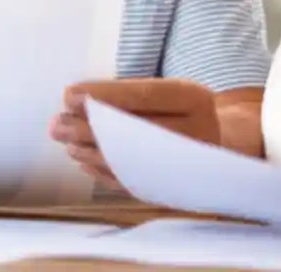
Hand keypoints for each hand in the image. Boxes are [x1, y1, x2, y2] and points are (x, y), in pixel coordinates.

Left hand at [49, 79, 218, 186]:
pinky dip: (102, 171)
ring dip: (90, 151)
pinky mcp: (173, 188)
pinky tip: (82, 159)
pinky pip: (131, 182)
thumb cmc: (182, 110)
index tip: (69, 94)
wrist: (222, 143)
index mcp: (195, 99)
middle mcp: (197, 132)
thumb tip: (75, 99)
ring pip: (129, 159)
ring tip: (66, 141)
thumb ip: (128, 94)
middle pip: (134, 130)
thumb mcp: (168, 92)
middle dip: (89, 128)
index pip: (144, 95)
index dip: (104, 95)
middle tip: (57, 123)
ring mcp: (186, 164)